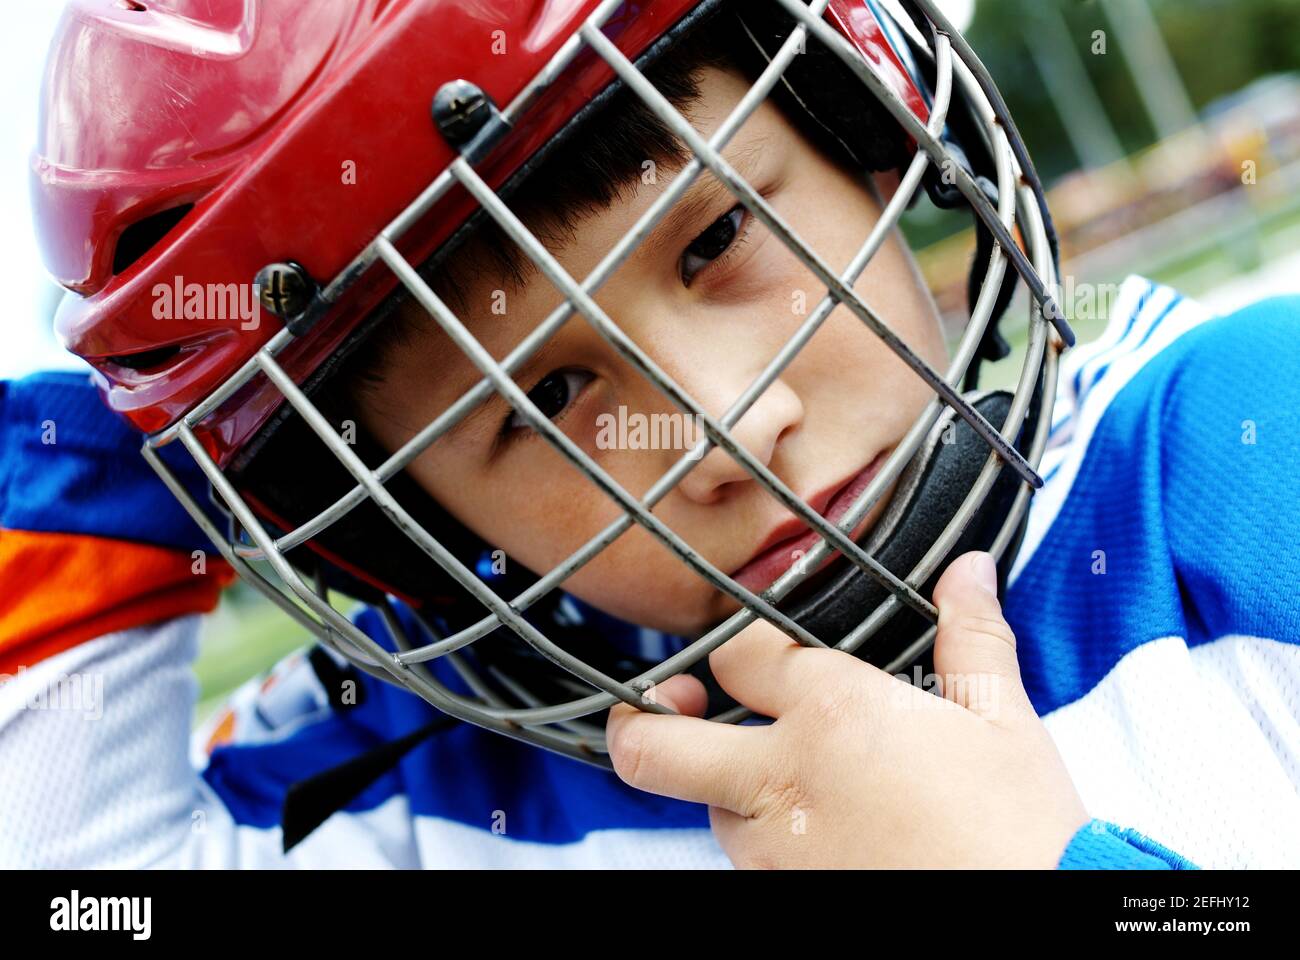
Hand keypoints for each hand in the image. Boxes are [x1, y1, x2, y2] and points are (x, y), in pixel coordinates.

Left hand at [605, 551, 1089, 867]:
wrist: (1039, 918)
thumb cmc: (1022, 830)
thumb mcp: (1004, 721)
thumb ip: (972, 637)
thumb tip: (968, 571)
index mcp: (834, 713)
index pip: (737, 654)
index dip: (743, 642)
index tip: (764, 645)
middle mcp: (783, 780)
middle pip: (653, 746)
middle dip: (641, 719)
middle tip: (671, 702)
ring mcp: (774, 852)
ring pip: (704, 806)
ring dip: (727, 782)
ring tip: (784, 773)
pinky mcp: (783, 900)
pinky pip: (745, 860)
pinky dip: (764, 836)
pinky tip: (818, 827)